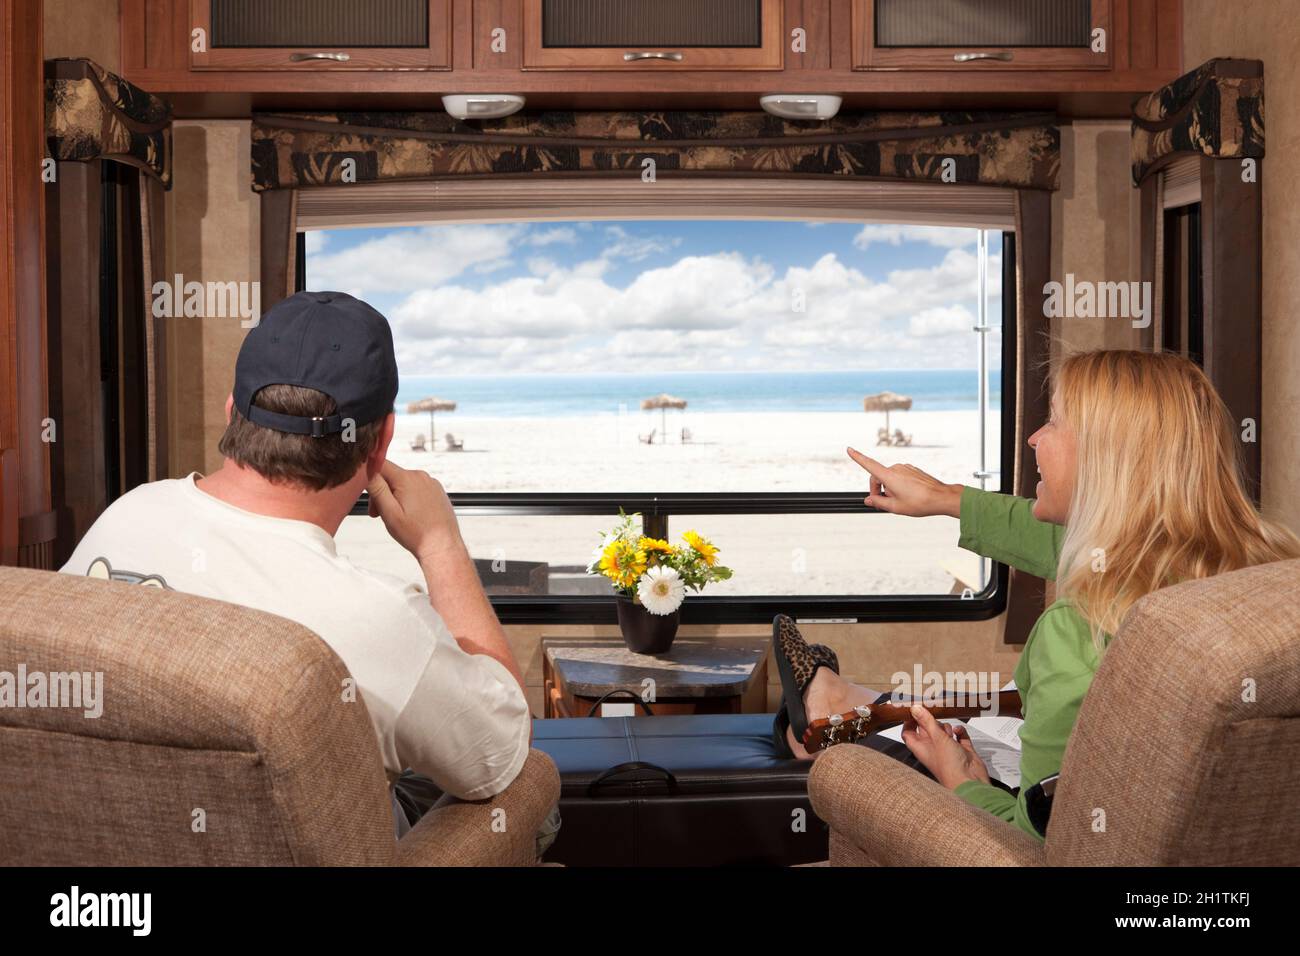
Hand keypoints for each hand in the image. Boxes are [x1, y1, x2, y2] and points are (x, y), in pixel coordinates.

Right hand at [367, 460, 462, 563]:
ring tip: (398, 517)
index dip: (369, 477)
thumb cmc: (417, 534)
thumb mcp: (389, 512)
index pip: (380, 464)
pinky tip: (410, 515)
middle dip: (382, 492)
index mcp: (407, 479)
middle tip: (379, 513)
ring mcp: (431, 483)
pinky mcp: (436, 490)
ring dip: (395, 497)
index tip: (369, 494)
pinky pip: (416, 488)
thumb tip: (367, 469)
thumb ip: (376, 488)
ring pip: (403, 483)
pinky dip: (408, 499)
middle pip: (391, 475)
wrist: (442, 546)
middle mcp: (421, 476)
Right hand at [846, 447, 963, 517]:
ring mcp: (906, 468)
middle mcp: (897, 468)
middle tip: (884, 504)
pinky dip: (899, 485)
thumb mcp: (895, 507)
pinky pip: (900, 477)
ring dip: (889, 489)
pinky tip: (908, 496)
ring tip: (900, 501)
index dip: (857, 457)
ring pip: (890, 478)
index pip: (869, 465)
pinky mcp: (913, 470)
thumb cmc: (920, 503)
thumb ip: (878, 502)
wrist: (941, 497)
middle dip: (878, 490)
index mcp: (889, 476)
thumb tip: (868, 500)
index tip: (849, 449)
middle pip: (878, 477)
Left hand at [901, 705, 990, 789]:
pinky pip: (960, 736)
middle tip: (934, 713)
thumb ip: (927, 721)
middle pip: (927, 729)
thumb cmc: (950, 767)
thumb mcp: (937, 738)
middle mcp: (933, 749)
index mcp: (921, 748)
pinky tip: (958, 732)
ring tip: (948, 732)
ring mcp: (948, 749)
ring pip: (944, 731)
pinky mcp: (961, 750)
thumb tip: (915, 709)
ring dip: (947, 727)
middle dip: (931, 721)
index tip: (913, 710)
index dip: (909, 721)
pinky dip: (960, 731)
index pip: (909, 733)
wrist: (971, 782)